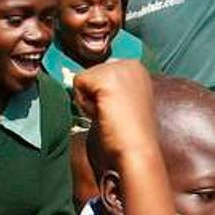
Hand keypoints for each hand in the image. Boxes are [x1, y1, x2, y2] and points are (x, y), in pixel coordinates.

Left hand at [73, 61, 173, 214]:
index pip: (100, 72)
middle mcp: (132, 64)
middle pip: (90, 73)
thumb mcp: (121, 103)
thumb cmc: (127, 135)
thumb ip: (107, 91)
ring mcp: (121, 68)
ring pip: (83, 78)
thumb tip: (83, 85)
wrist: (136, 150)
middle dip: (94, 96)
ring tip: (108, 115)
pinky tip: (102, 114)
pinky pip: (77, 83)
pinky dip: (84, 103)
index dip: (100, 95)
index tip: (116, 111)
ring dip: (89, 101)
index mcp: (138, 70)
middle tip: (112, 115)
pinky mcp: (107, 77)